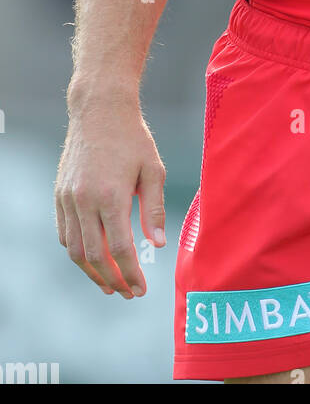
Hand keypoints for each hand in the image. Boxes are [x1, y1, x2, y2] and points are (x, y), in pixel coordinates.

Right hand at [55, 92, 166, 298]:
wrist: (99, 109)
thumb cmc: (132, 138)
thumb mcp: (153, 169)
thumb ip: (154, 208)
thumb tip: (157, 244)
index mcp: (111, 196)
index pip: (120, 249)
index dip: (130, 274)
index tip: (141, 289)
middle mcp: (84, 200)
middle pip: (94, 256)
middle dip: (112, 280)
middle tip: (127, 294)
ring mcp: (68, 199)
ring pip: (74, 250)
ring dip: (91, 272)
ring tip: (109, 284)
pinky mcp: (59, 195)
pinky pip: (64, 233)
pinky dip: (77, 251)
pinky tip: (92, 258)